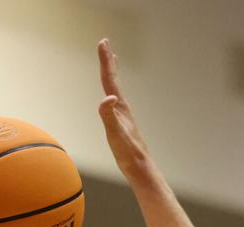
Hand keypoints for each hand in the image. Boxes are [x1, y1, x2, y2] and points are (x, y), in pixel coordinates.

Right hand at [97, 38, 152, 182]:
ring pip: (116, 88)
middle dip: (108, 61)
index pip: (110, 79)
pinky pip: (116, 101)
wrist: (140, 167)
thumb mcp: (115, 134)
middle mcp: (123, 107)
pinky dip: (113, 92)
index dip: (105, 61)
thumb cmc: (128, 153)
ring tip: (111, 62)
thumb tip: (108, 97)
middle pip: (113, 79)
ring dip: (112, 74)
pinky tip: (113, 96)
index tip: (103, 42)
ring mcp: (123, 115)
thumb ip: (109, 115)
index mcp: (120, 106)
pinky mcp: (123, 123)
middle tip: (105, 44)